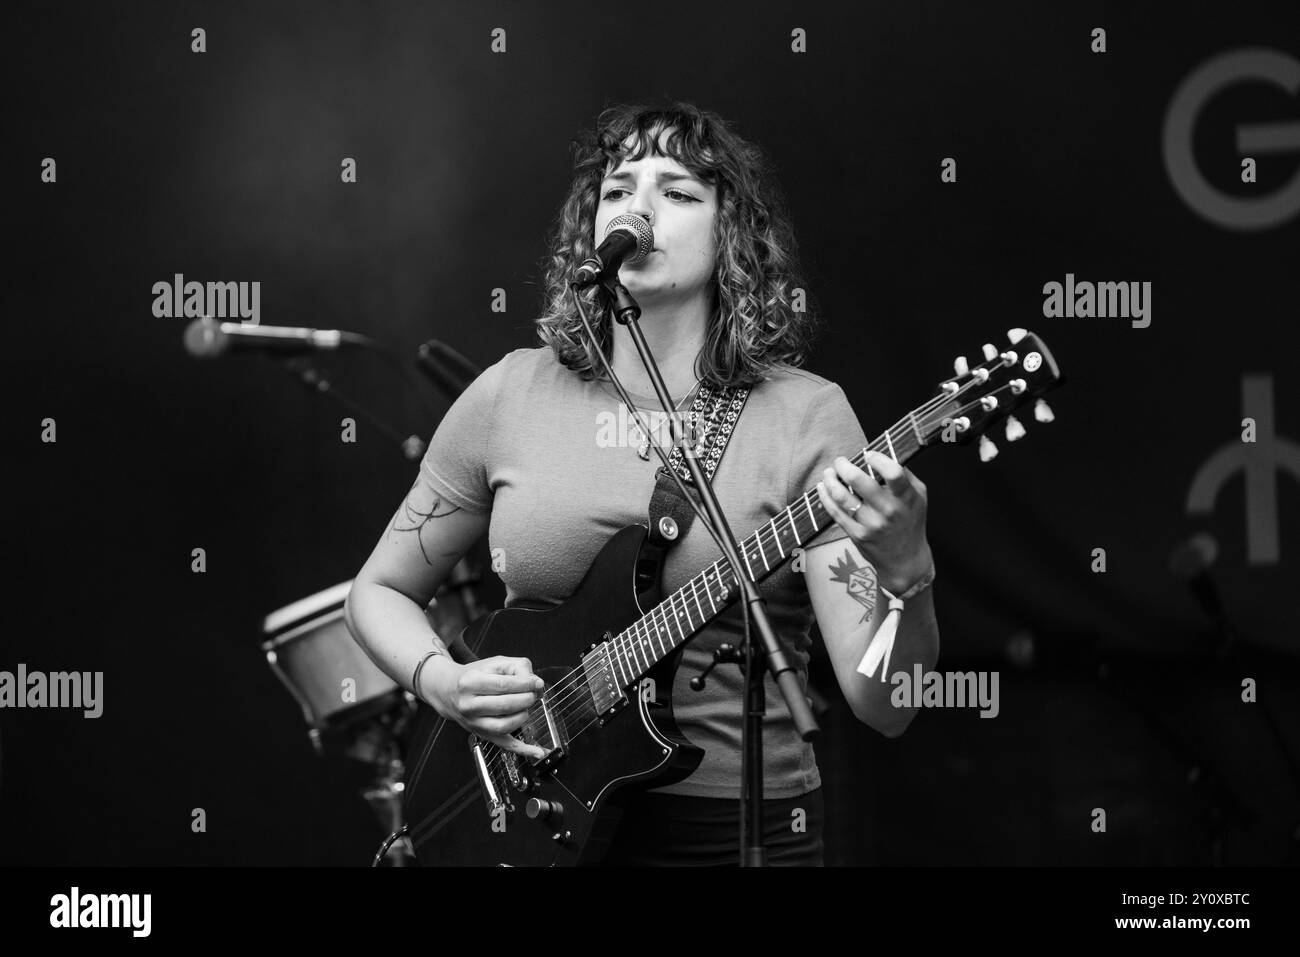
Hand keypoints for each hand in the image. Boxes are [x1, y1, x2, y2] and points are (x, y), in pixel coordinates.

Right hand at [420, 654, 548, 759]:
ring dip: (523, 716)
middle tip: (533, 694)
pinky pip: (504, 745)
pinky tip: (537, 751)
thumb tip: (536, 684)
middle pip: (505, 705)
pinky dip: (523, 749)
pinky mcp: (482, 735)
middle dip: (526, 699)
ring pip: (504, 725)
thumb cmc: (474, 676)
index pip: (504, 685)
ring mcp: (474, 723)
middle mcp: (469, 705)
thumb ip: (518, 668)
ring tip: (526, 707)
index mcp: (470, 682)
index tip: (537, 683)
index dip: (526, 684)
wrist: (448, 691)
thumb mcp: (494, 663)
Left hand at [816, 452, 931, 593]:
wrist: (905, 560)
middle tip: (840, 461)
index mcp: (906, 498)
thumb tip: (887, 453)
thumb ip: (906, 475)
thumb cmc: (911, 522)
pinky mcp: (857, 535)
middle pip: (860, 482)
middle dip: (844, 466)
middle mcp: (888, 511)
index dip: (878, 459)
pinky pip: (835, 512)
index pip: (893, 473)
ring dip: (830, 480)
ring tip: (828, 472)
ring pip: (842, 497)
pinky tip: (823, 487)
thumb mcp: (919, 497)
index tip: (868, 454)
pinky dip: (825, 497)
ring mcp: (871, 524)